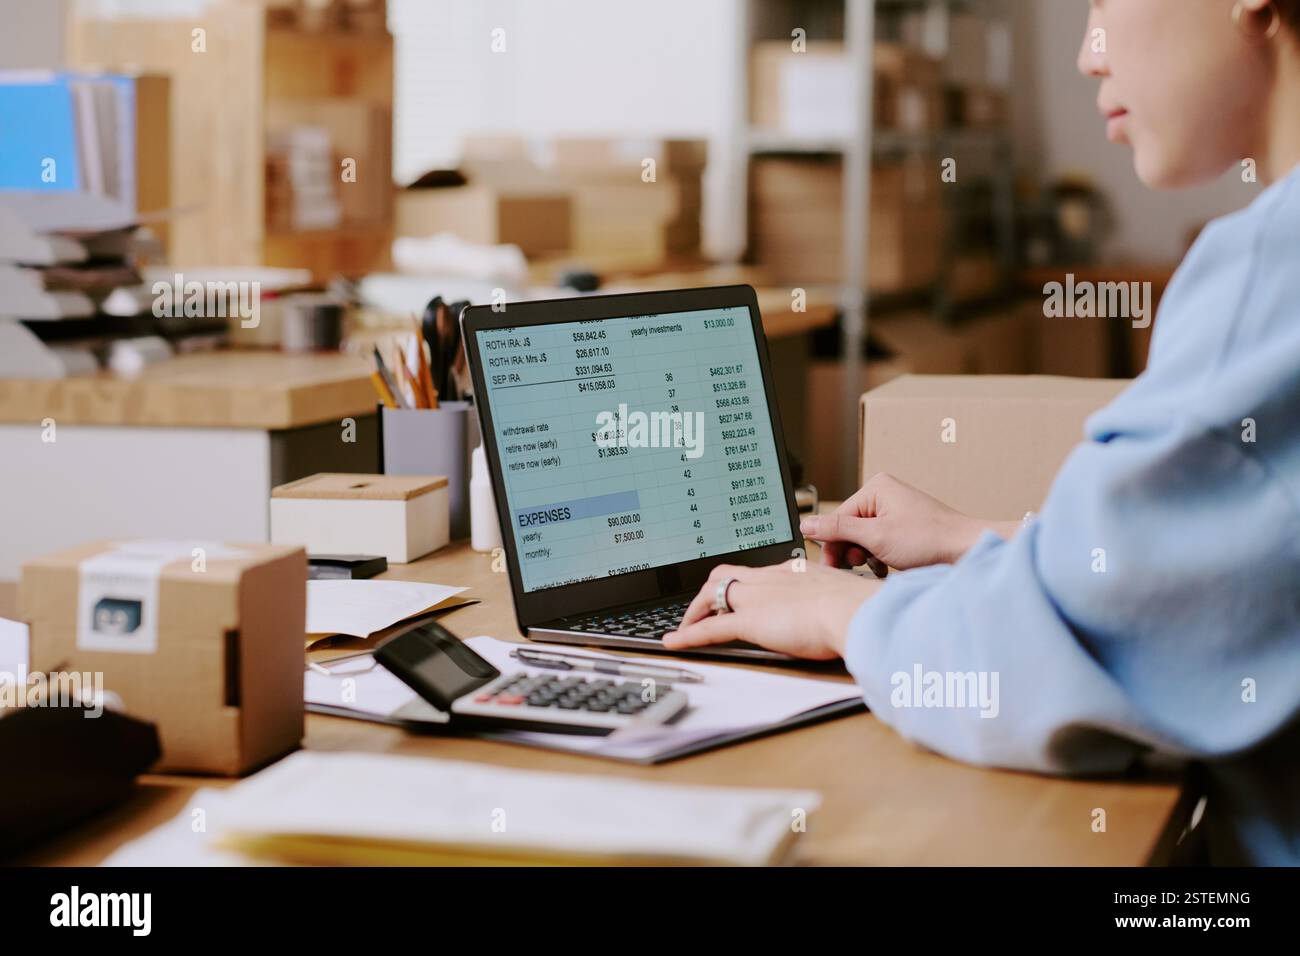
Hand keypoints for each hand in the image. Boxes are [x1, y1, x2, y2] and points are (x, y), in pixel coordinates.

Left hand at [662, 561, 882, 659]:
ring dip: (695, 611)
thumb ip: (835, 601)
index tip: (741, 594)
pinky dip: (688, 635)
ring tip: (685, 627)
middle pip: (726, 576)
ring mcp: (756, 598)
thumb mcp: (844, 596)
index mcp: (792, 572)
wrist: (853, 610)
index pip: (756, 573)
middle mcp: (769, 579)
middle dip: (710, 592)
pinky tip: (674, 642)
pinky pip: (710, 628)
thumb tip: (846, 611)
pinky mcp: (749, 621)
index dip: (743, 584)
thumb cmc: (857, 607)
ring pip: (712, 595)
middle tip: (703, 609)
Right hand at [801, 473, 1003, 571]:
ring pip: (863, 538)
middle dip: (851, 550)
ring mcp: (895, 512)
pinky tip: (887, 567)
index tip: (831, 567)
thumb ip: (838, 529)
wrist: (967, 552)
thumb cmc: (931, 540)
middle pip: (849, 527)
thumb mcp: (876, 536)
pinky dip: (879, 556)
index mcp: (876, 488)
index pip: (838, 518)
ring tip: (878, 566)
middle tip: (855, 568)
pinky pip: (878, 542)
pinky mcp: (904, 528)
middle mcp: (885, 495)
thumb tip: (807, 524)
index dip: (832, 544)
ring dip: (865, 556)